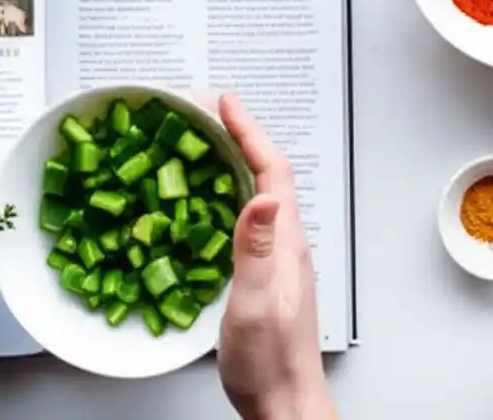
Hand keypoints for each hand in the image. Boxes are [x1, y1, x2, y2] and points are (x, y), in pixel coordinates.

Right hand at [216, 95, 335, 419]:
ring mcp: (277, 261)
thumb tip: (263, 196)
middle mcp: (286, 246)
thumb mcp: (255, 303)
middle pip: (267, 175)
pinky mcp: (264, 277)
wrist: (284, 405)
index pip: (272, 172)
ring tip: (206, 143)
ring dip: (235, 163)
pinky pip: (248, 219)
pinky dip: (227, 195)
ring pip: (258, 195)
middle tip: (209, 113)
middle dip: (240, 136)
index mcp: (286, 244)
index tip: (223, 103)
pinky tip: (208, 203)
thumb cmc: (269, 364)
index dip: (248, 132)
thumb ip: (256, 249)